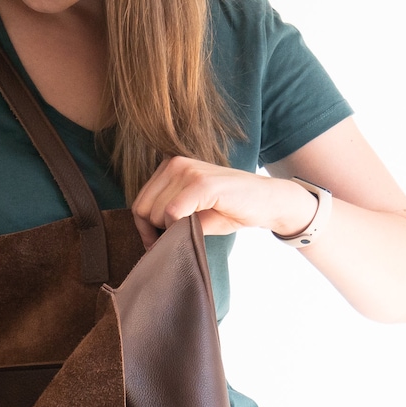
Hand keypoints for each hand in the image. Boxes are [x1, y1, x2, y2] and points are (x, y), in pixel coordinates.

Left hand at [130, 156, 317, 249]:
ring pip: (156, 213)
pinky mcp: (201, 183)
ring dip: (171, 230)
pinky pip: (172, 213)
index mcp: (169, 167)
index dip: (145, 229)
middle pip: (143, 209)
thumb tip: (145, 238)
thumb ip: (166, 215)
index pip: (139, 203)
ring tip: (192, 228)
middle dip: (156, 232)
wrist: (266, 201)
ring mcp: (188, 170)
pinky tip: (196, 226)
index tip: (160, 242)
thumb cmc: (229, 208)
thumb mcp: (191, 211)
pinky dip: (179, 227)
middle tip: (176, 239)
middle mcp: (175, 164)